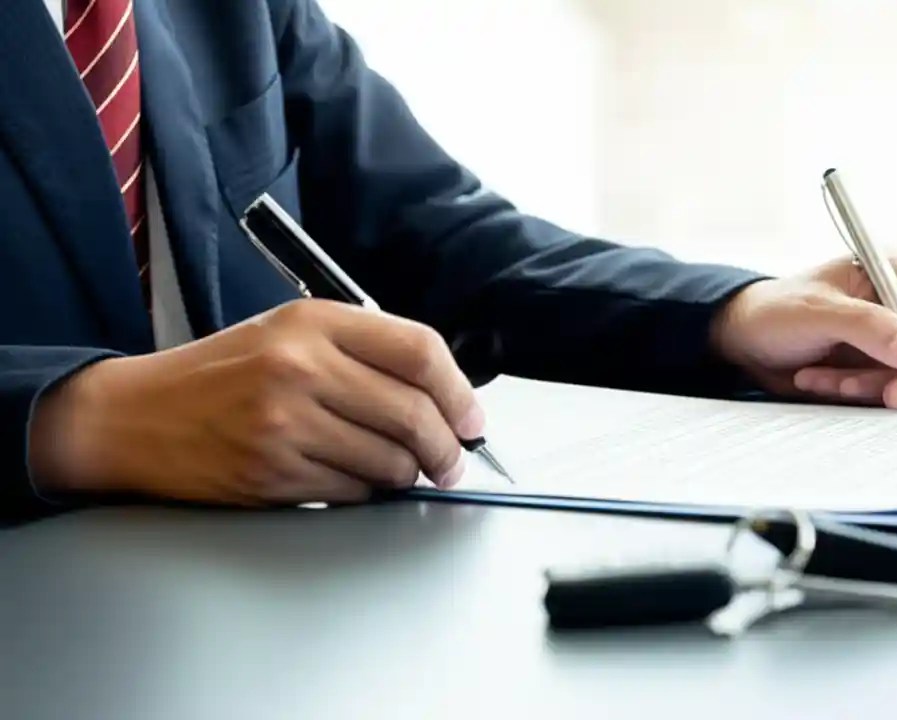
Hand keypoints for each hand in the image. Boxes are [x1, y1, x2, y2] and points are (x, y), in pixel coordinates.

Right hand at [29, 300, 483, 505]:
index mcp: (314, 322)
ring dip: (406, 474)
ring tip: (396, 468)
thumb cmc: (218, 375)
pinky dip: (364, 492)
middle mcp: (302, 367)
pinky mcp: (274, 473)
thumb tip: (444, 397)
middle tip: (453, 460)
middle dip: (448, 447)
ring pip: (390, 461)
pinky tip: (347, 478)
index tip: (472, 417)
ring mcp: (286, 422)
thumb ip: (363, 353)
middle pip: (415, 412)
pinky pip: (353, 492)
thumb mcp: (289, 334)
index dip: (461, 391)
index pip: (420, 350)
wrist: (134, 416)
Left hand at [710, 257, 896, 408]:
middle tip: (889, 394)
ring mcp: (893, 341)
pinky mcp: (879, 370)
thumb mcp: (817, 313)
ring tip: (830, 381)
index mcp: (893, 274)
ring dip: (878, 387)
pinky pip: (890, 391)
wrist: (745, 342)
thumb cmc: (775, 312)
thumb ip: (866, 327)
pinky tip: (821, 381)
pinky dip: (860, 394)